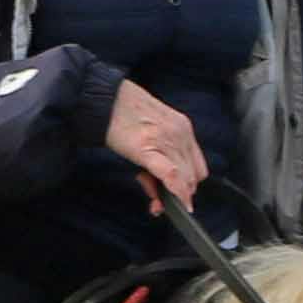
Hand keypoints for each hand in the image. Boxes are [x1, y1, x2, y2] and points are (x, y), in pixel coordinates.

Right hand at [103, 77, 207, 209]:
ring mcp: (166, 141)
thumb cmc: (123, 112)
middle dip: (178, 192)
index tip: (174, 191)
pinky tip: (171, 204)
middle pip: (192, 176)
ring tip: (152, 197)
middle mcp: (180, 134)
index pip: (197, 166)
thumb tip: (158, 177)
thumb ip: (161, 149)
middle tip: (157, 197)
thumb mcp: (153, 127)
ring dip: (171, 196)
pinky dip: (175, 193)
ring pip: (183, 180)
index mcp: (183, 127)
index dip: (187, 183)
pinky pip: (170, 176)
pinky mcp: (148, 149)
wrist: (104, 98)